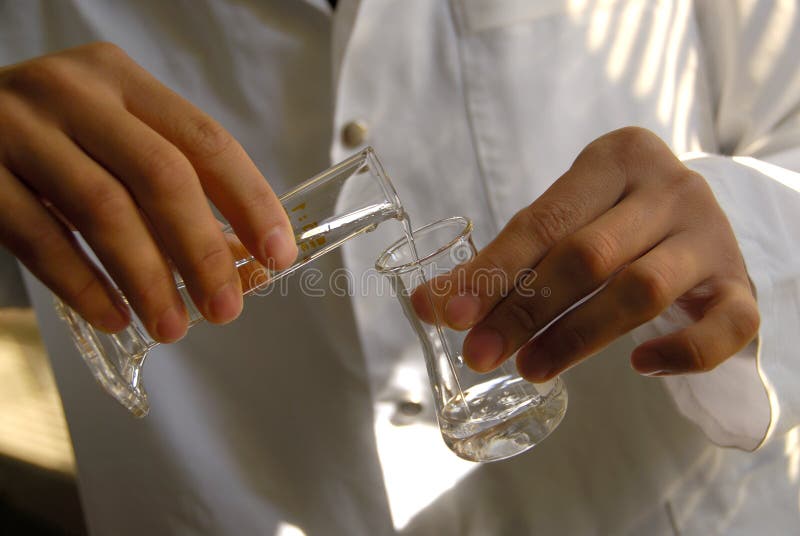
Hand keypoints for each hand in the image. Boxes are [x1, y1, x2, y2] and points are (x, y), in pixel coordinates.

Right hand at [0, 43, 296, 341]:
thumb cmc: (55, 139)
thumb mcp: (116, 140)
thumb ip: (173, 188)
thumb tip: (242, 262)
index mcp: (124, 82)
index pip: (206, 141)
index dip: (250, 201)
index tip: (278, 254)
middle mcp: (75, 94)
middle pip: (161, 175)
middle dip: (202, 250)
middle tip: (225, 307)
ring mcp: (19, 128)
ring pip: (104, 210)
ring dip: (148, 279)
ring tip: (172, 326)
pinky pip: (41, 239)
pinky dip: (84, 285)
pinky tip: (115, 317)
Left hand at [413, 127, 758, 380]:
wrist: (695, 220)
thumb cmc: (613, 220)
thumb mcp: (561, 224)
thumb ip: (503, 261)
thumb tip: (428, 304)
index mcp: (617, 159)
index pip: (544, 221)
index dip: (493, 272)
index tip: (450, 315)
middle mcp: (670, 189)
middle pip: (589, 256)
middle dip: (525, 311)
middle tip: (481, 355)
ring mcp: (712, 236)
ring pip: (642, 290)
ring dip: (578, 338)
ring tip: (531, 368)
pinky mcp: (741, 283)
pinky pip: (725, 324)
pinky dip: (682, 351)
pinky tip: (640, 367)